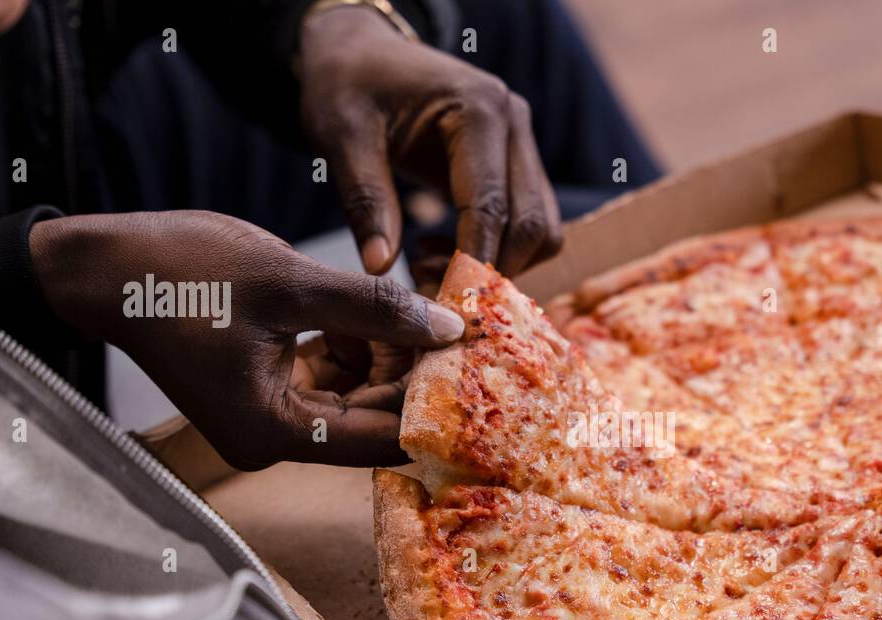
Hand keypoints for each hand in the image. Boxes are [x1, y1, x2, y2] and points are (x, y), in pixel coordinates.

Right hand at [29, 210, 463, 469]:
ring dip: (385, 355)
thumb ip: (375, 308)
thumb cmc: (182, 272)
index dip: (434, 403)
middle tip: (456, 328)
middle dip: (413, 374)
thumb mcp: (291, 284)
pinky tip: (367, 312)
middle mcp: (274, 442)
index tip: (478, 369)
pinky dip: (353, 347)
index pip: (382, 439)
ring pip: (356, 397)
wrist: (103, 264)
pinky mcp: (265, 391)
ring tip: (411, 308)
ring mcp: (269, 419)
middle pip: (373, 420)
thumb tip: (450, 329)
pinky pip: (329, 380)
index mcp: (277, 434)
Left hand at [298, 5, 561, 275]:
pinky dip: (496, 252)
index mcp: (480, 109)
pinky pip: (528, 226)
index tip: (440, 304)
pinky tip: (443, 248)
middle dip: (488, 271)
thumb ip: (365, 200)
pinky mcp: (517, 166)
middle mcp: (515, 125)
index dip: (472, 264)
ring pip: (541, 232)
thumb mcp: (340, 135)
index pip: (492, 206)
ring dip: (497, 265)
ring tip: (428, 261)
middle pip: (532, 226)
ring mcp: (523, 145)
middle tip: (427, 286)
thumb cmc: (347, 85)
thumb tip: (381, 269)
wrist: (360, 53)